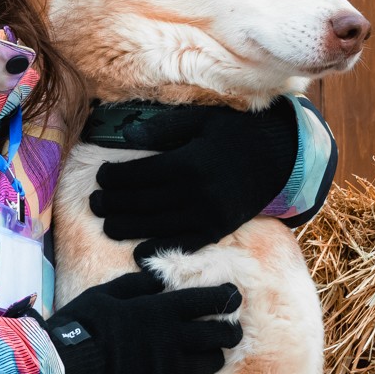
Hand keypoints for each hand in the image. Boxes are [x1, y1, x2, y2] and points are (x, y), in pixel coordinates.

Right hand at [45, 270, 241, 373]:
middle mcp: (173, 339)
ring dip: (215, 356)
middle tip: (230, 329)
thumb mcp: (107, 292)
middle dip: (231, 331)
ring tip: (210, 353)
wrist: (67, 367)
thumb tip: (161, 276)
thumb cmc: (83, 324)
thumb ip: (138, 283)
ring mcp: (170, 369)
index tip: (234, 296)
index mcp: (161, 310)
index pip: (207, 300)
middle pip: (220, 335)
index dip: (227, 297)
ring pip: (212, 364)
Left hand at [89, 100, 299, 256]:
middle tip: (94, 204)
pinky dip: (159, 250)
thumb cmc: (235, 133)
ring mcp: (208, 215)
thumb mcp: (202, 121)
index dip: (114, 178)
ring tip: (107, 225)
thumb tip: (127, 136)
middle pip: (142, 203)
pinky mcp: (218, 230)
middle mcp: (197, 193)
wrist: (280, 158)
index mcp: (189, 163)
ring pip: (157, 226)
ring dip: (127, 228)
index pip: (139, 174)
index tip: (100, 177)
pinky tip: (138, 252)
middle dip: (113, 204)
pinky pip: (183, 244)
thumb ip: (164, 128)